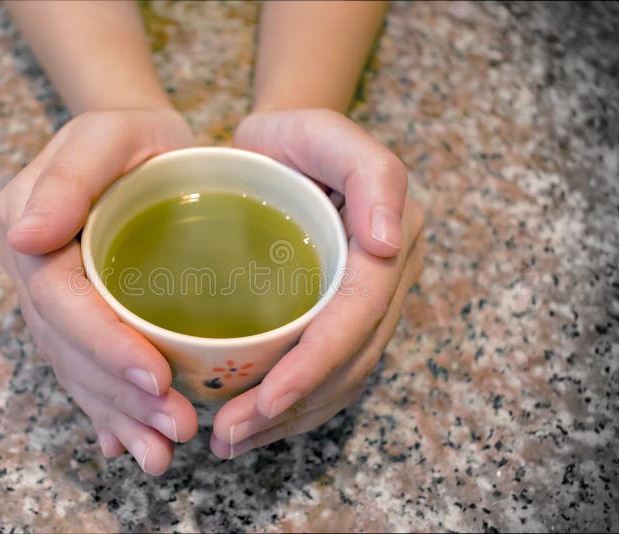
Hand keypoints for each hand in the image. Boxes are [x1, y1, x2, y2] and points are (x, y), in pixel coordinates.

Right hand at [0, 108, 197, 474]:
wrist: (143, 150)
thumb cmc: (131, 137)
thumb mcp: (105, 135)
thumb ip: (66, 178)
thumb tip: (24, 236)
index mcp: (29, 229)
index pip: (60, 300)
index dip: (103, 343)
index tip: (154, 375)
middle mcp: (35, 275)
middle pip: (70, 348)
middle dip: (120, 395)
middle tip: (175, 428)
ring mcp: (55, 303)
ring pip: (79, 370)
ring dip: (119, 416)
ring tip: (161, 452)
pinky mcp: (82, 319)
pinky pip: (89, 372)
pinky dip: (110, 412)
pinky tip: (130, 444)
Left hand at [211, 109, 423, 457]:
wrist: (279, 149)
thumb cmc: (292, 139)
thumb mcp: (323, 133)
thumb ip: (369, 171)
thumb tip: (389, 243)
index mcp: (392, 243)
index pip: (358, 318)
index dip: (317, 365)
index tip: (267, 399)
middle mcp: (387, 282)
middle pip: (350, 363)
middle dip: (293, 407)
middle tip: (231, 435)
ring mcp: (367, 306)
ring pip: (339, 381)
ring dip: (288, 422)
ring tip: (230, 442)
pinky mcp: (340, 319)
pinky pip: (327, 376)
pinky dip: (291, 409)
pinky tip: (251, 425)